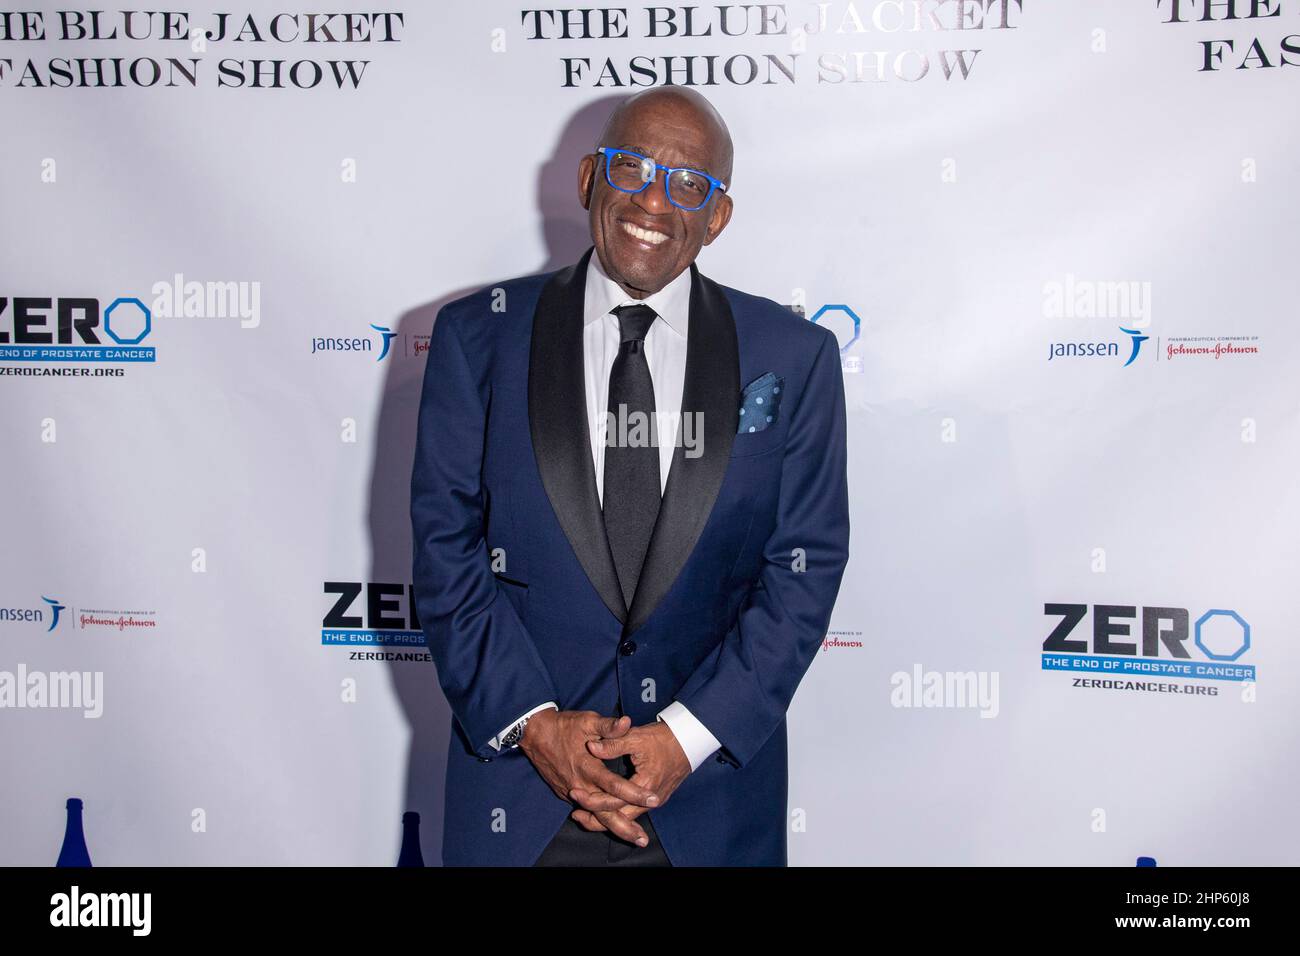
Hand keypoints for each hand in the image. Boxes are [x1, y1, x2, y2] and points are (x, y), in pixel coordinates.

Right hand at [518, 709, 660, 845]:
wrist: (535, 734)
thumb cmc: (563, 726)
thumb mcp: (587, 721)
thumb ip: (608, 727)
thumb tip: (627, 722)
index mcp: (588, 767)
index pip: (615, 786)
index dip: (635, 794)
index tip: (654, 799)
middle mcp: (580, 784)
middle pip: (604, 812)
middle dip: (625, 827)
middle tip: (643, 839)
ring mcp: (572, 791)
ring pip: (595, 816)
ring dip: (615, 828)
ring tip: (633, 837)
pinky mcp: (566, 794)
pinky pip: (585, 811)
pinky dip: (599, 821)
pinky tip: (613, 826)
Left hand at [568, 721, 690, 837]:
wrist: (689, 740)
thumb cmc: (663, 738)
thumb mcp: (636, 737)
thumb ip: (613, 743)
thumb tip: (590, 746)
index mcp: (644, 785)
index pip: (614, 801)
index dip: (593, 799)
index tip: (575, 793)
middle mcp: (650, 799)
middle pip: (620, 818)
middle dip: (596, 819)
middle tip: (575, 814)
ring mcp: (654, 801)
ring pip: (626, 818)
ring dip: (606, 819)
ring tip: (584, 817)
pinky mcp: (655, 798)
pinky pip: (633, 812)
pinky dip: (617, 814)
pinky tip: (604, 811)